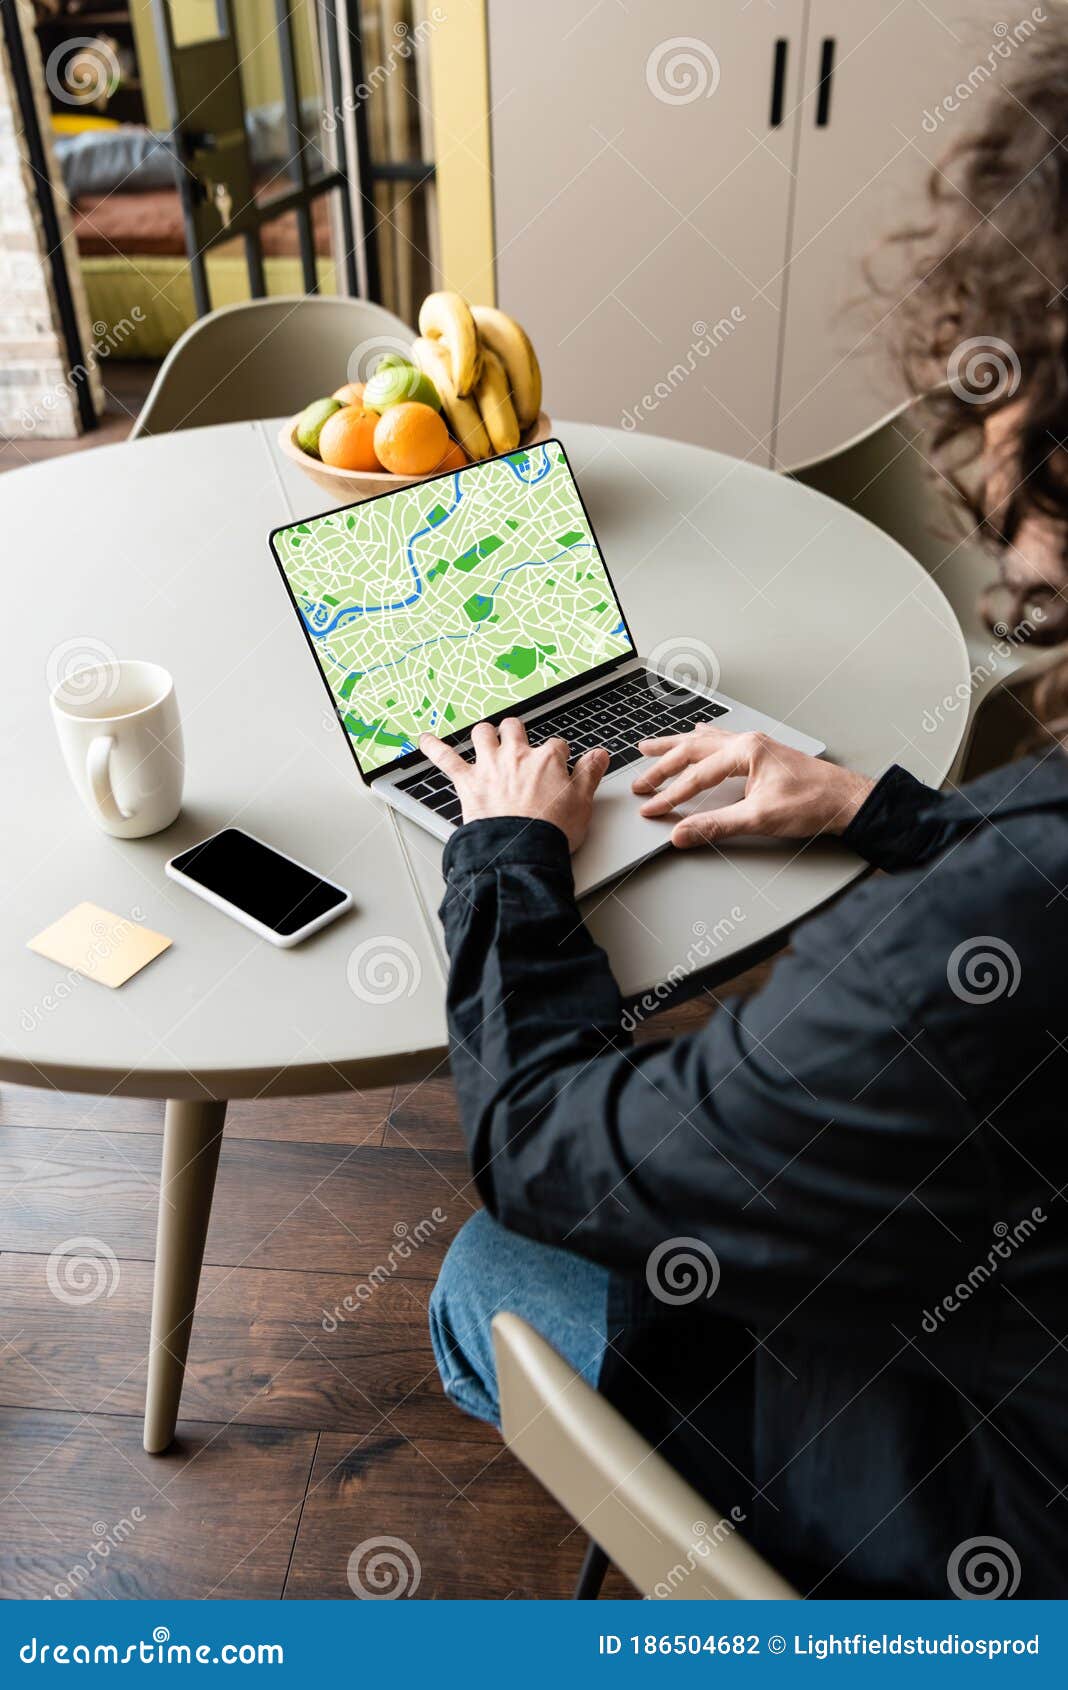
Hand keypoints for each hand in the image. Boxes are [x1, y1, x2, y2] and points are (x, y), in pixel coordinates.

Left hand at [419, 718, 609, 851]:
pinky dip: (433, 747)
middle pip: (515, 730)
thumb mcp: (583, 801)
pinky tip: (424, 739)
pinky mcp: (468, 782)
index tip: (558, 767)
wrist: (522, 850)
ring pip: (483, 734)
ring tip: (487, 739)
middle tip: (519, 744)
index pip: (556, 746)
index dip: (557, 756)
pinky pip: (445, 758)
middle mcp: (516, 756)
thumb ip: (590, 773)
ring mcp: (490, 766)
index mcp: (547, 759)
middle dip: (517, 734)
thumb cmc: (552, 830)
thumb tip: (600, 754)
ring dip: (485, 735)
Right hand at [631, 723, 873, 848]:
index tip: (650, 808)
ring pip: (704, 742)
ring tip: (650, 747)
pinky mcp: (762, 754)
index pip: (696, 775)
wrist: (846, 800)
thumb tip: (683, 833)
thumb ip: (717, 825)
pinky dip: (702, 741)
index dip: (669, 795)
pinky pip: (722, 741)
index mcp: (745, 751)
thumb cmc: (814, 803)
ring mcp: (755, 746)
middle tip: (639, 781)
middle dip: (662, 766)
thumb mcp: (760, 818)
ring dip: (675, 746)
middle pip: (692, 751)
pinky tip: (697, 735)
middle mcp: (747, 743)